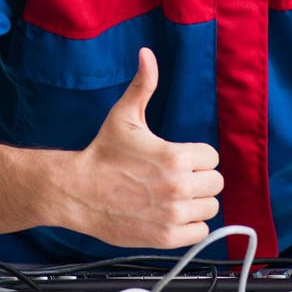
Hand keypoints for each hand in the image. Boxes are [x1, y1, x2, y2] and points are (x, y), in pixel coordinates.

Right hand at [67, 47, 222, 248]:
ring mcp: (174, 214)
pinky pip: (200, 233)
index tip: (178, 158)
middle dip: (199, 179)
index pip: (212, 157)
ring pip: (210, 208)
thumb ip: (144, 84)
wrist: (76, 191)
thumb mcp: (124, 115)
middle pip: (215, 183)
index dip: (197, 156)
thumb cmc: (102, 153)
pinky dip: (189, 226)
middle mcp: (179, 186)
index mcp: (177, 156)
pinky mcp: (166, 237)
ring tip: (173, 196)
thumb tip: (147, 54)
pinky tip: (171, 214)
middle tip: (176, 177)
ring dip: (196, 203)